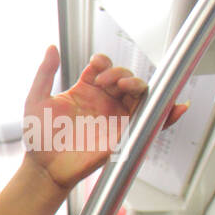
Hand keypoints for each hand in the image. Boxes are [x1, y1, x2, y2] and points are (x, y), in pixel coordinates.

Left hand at [22, 46, 187, 192]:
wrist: (44, 167)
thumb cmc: (38, 138)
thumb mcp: (36, 100)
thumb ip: (45, 73)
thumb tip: (51, 48)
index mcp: (84, 91)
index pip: (102, 68)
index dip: (103, 63)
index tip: (94, 66)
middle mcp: (102, 102)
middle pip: (124, 77)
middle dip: (119, 73)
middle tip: (105, 80)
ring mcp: (115, 117)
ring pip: (139, 94)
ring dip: (137, 85)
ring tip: (124, 86)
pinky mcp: (124, 134)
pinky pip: (151, 121)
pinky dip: (168, 114)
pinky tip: (178, 106)